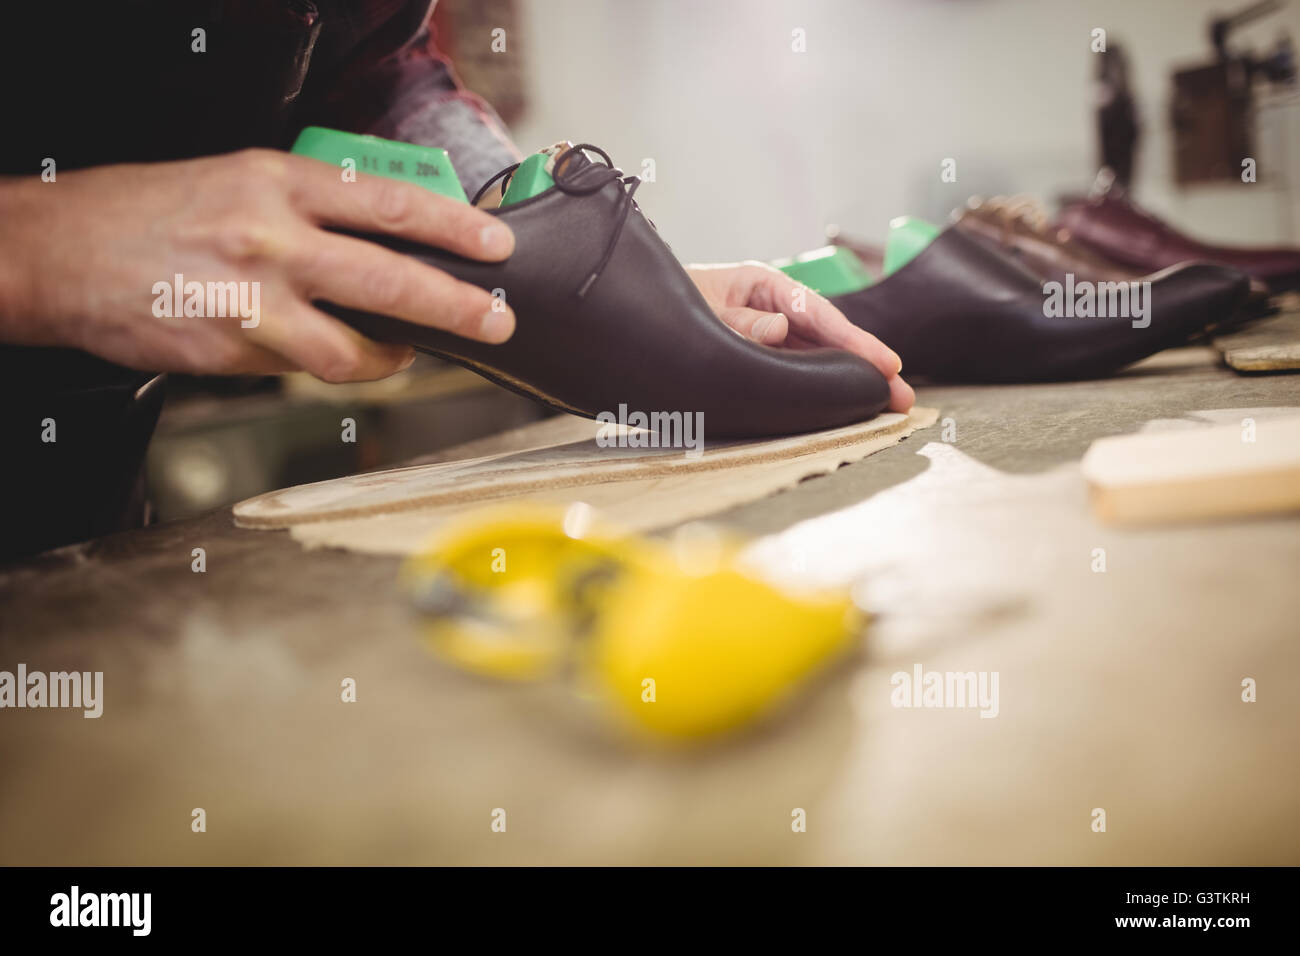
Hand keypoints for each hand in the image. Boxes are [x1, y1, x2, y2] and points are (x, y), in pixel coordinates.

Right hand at [0, 149, 516, 381]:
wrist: (61, 254)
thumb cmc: (153, 213)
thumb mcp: (239, 179)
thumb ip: (312, 206)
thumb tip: (391, 237)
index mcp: (276, 182)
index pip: (388, 205)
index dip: (452, 229)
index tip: (495, 247)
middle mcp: (270, 241)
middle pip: (389, 281)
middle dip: (457, 308)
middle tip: (497, 322)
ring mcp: (251, 304)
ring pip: (351, 349)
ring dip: (391, 356)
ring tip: (408, 350)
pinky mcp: (231, 353)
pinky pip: (301, 369)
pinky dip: (328, 363)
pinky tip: (334, 351)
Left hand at [686, 261, 913, 411]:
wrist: (632, 316)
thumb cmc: (665, 301)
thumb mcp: (699, 306)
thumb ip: (736, 320)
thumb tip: (778, 329)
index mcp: (760, 284)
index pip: (817, 312)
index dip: (853, 340)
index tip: (887, 364)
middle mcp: (771, 309)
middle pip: (829, 338)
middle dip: (866, 366)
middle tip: (903, 399)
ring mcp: (768, 335)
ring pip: (817, 358)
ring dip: (849, 380)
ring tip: (885, 406)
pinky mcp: (760, 359)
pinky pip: (795, 373)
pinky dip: (820, 387)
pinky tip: (845, 404)